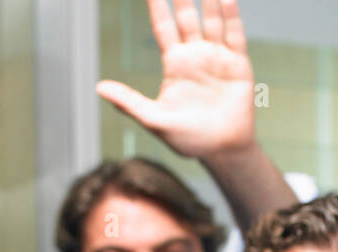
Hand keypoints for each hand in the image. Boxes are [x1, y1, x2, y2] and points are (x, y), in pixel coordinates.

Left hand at [96, 0, 256, 160]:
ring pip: (211, 19)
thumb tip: (99, 88)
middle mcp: (195, 54)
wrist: (223, 151)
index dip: (156, 3)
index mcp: (175, 63)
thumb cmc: (189, 139)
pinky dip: (231, 14)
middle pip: (186, 15)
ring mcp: (217, 57)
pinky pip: (234, 34)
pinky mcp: (238, 64)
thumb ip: (130, 102)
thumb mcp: (155, 121)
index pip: (163, 25)